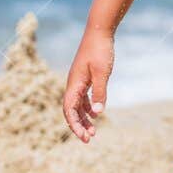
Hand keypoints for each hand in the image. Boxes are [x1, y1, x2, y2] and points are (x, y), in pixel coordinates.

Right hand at [62, 28, 115, 142]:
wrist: (99, 32)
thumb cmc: (100, 51)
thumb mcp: (102, 73)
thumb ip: (100, 92)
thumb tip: (97, 114)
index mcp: (73, 84)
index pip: (69, 111)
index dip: (75, 125)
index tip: (84, 137)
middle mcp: (72, 84)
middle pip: (71, 111)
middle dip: (78, 126)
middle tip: (89, 140)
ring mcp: (78, 81)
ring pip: (77, 106)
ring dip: (83, 119)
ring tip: (93, 132)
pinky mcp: (84, 77)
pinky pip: (83, 97)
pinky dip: (88, 107)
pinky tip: (96, 114)